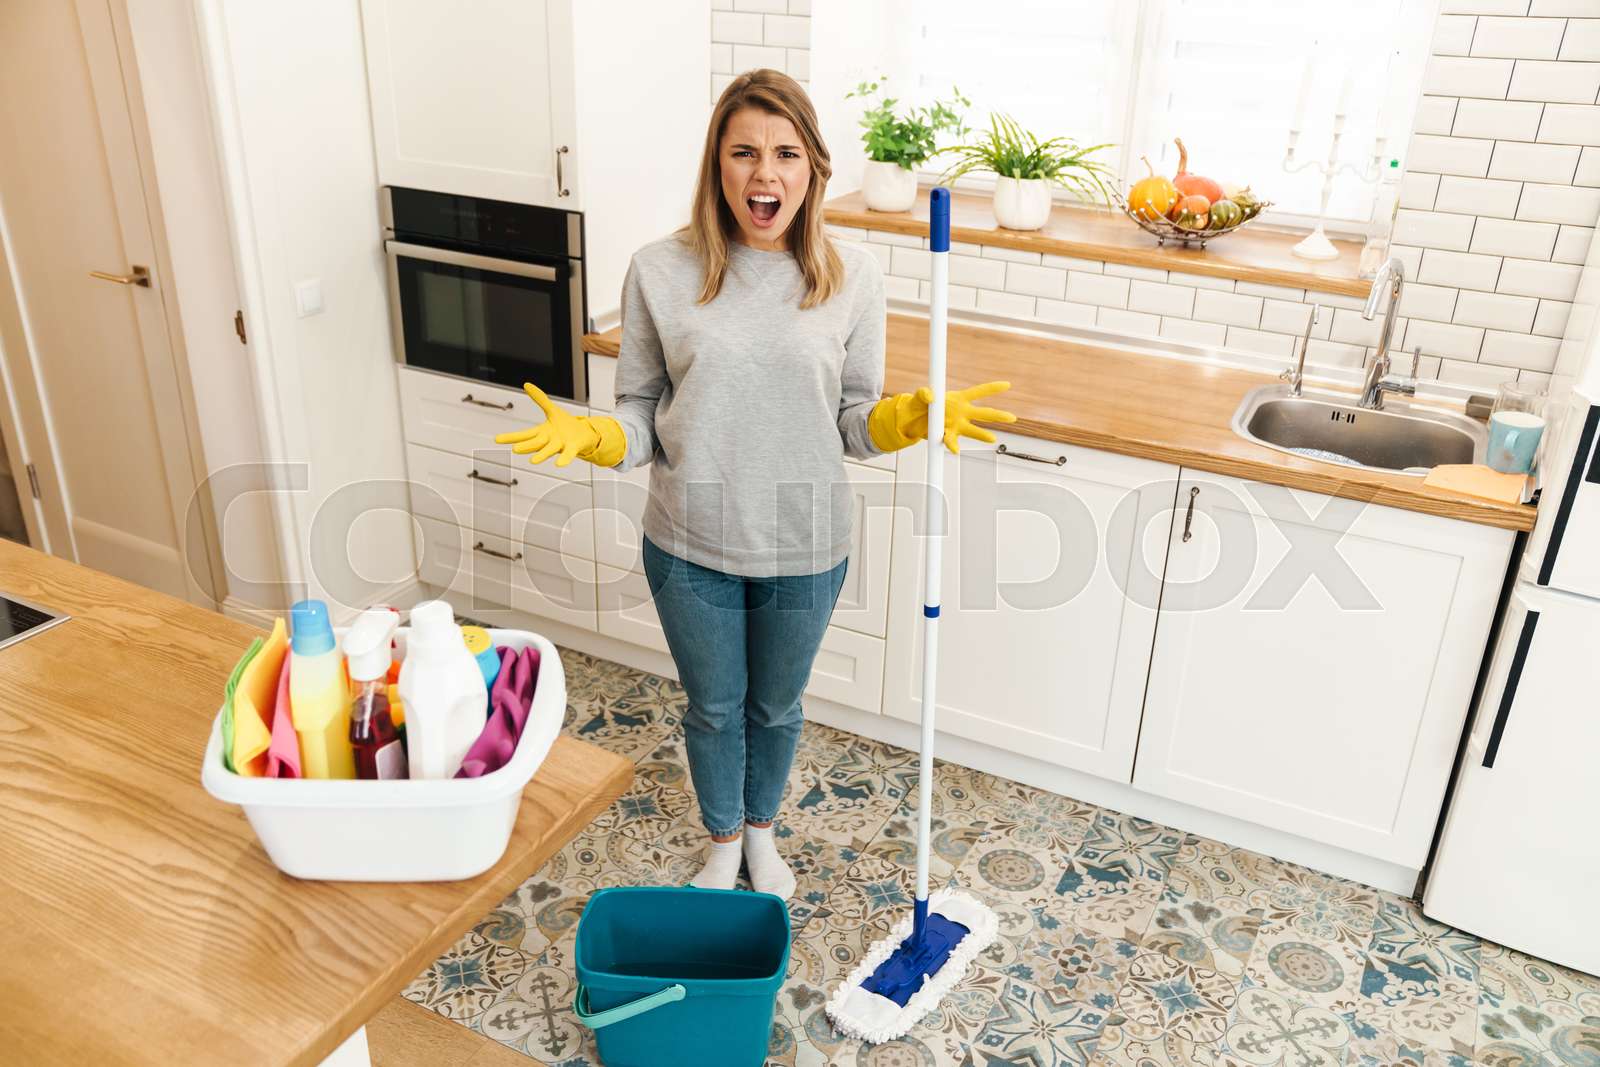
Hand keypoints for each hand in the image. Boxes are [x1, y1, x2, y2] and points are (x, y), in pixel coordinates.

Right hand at [492, 384, 625, 467]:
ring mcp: (560, 445)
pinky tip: (560, 464)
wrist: (585, 434)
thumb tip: (526, 384)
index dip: (510, 437)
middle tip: (515, 450)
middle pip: (535, 443)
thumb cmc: (565, 425)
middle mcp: (548, 441)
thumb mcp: (552, 410)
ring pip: (549, 450)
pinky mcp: (572, 448)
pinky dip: (564, 459)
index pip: (523, 434)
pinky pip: (568, 454)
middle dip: (525, 446)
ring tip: (533, 461)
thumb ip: (539, 398)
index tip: (496, 439)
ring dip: (542, 455)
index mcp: (541, 432)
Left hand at [868, 380, 1016, 453]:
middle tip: (1011, 417)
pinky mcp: (948, 435)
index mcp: (958, 399)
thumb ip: (923, 393)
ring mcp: (957, 425)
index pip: (979, 392)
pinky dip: (953, 445)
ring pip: (973, 430)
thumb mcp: (919, 396)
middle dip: (998, 416)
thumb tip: (929, 396)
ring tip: (992, 439)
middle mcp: (962, 413)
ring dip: (982, 435)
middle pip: (984, 413)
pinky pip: (952, 441)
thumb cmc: (919, 405)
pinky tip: (954, 449)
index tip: (1007, 385)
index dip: (993, 388)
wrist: (911, 421)